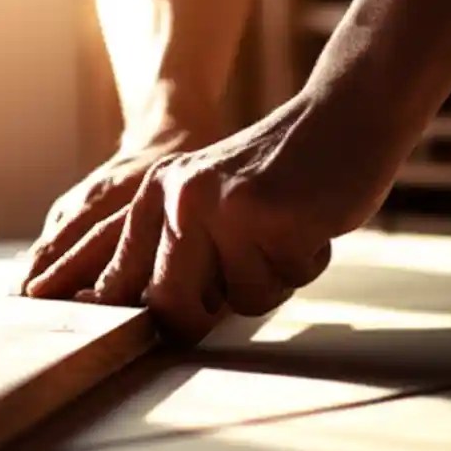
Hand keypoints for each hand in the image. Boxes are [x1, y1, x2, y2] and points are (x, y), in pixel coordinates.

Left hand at [26, 92, 402, 344]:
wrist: (345, 113)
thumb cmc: (279, 168)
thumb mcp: (206, 192)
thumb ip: (174, 244)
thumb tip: (149, 313)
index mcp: (157, 191)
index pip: (120, 272)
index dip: (112, 314)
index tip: (106, 337)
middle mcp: (182, 198)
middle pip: (171, 305)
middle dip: (198, 321)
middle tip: (227, 297)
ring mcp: (227, 208)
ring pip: (242, 301)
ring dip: (271, 279)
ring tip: (282, 232)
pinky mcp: (276, 219)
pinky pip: (287, 281)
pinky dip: (306, 263)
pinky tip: (309, 223)